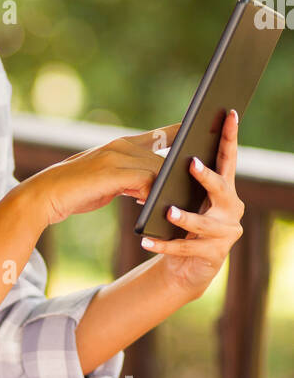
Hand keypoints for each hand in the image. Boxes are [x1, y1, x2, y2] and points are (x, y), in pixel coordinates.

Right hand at [37, 122, 183, 225]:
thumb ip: (127, 177)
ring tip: (169, 203)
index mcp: (118, 145)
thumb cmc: (74, 191)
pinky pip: (146, 180)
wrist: (44, 195)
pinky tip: (145, 205)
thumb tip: (149, 186)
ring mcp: (116, 157)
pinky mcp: (113, 172)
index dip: (177, 132)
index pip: (156, 135)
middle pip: (162, 157)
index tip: (196, 129)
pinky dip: (151, 194)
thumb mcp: (105, 180)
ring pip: (157, 168)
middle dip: (178, 172)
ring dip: (164, 188)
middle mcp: (119, 146)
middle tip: (188, 189)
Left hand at [137, 109, 244, 297]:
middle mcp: (232, 208)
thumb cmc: (184, 221)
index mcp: (225, 187)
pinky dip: (163, 244)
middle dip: (206, 176)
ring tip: (167, 211)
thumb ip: (181, 170)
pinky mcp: (213, 254)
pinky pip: (185, 247)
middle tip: (190, 163)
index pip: (227, 157)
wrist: (187, 263)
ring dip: (185, 216)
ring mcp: (226, 232)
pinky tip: (145, 240)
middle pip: (221, 188)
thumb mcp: (184, 194)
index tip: (230, 114)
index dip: (229, 136)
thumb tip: (171, 134)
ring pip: (203, 222)